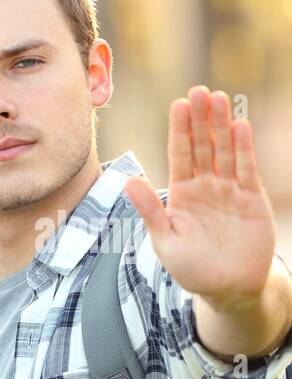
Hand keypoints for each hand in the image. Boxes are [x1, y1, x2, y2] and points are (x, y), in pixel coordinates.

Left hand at [125, 86, 276, 308]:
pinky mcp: (251, 198)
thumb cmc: (192, 268)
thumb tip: (128, 181)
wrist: (228, 288)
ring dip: (221, 125)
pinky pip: (246, 168)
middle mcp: (205, 186)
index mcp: (181, 194)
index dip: (179, 130)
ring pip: (225, 151)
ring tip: (218, 98)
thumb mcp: (165, 241)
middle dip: (200, 119)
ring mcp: (229, 190)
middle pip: (203, 146)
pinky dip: (243, 148)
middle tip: (198, 91)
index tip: (178, 104)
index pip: (180, 155)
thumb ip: (150, 211)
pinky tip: (240, 126)